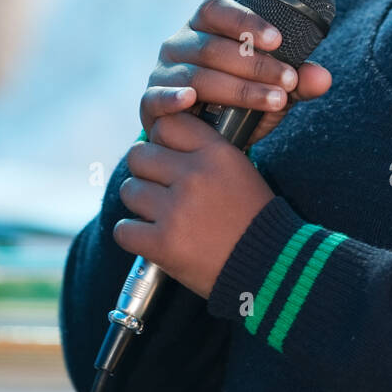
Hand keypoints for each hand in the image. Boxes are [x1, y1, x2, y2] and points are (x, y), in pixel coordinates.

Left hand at [114, 111, 275, 298]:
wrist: (268, 266)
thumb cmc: (252, 217)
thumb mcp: (238, 169)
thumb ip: (202, 151)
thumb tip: (159, 140)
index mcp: (217, 153)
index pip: (166, 125)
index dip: (161, 140)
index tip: (167, 155)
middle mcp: (195, 175)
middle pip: (139, 155)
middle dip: (146, 171)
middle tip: (161, 188)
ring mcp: (176, 210)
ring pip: (129, 190)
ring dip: (141, 203)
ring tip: (162, 215)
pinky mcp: (162, 243)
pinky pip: (123, 229)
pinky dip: (133, 234)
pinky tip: (152, 237)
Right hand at [140, 0, 332, 147]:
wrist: (206, 139)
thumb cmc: (241, 102)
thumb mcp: (273, 89)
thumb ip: (297, 82)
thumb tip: (323, 78)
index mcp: (204, 27)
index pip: (216, 10)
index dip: (245, 21)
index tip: (278, 40)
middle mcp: (179, 44)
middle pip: (213, 47)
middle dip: (256, 65)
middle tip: (289, 80)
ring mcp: (162, 73)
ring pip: (197, 75)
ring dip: (237, 88)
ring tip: (274, 100)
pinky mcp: (149, 103)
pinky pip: (157, 97)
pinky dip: (173, 98)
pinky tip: (192, 101)